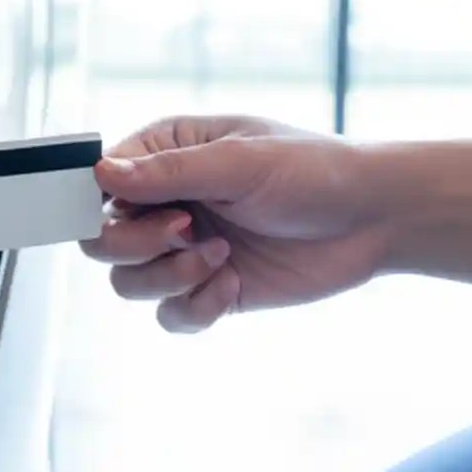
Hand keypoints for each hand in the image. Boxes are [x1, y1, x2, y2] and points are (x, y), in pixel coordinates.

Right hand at [81, 115, 390, 332]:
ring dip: (170, 277)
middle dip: (139, 246)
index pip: (97, 186)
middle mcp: (164, 203)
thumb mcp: (241, 162)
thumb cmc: (314, 172)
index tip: (148, 210)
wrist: (374, 220)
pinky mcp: (206, 289)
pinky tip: (233, 285)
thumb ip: (167, 172)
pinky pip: (169, 315)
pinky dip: (196, 307)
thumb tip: (100, 174)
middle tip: (188, 230)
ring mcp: (182, 249)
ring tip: (220, 258)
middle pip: (101, 241)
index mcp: (163, 156)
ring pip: (127, 283)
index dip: (105, 206)